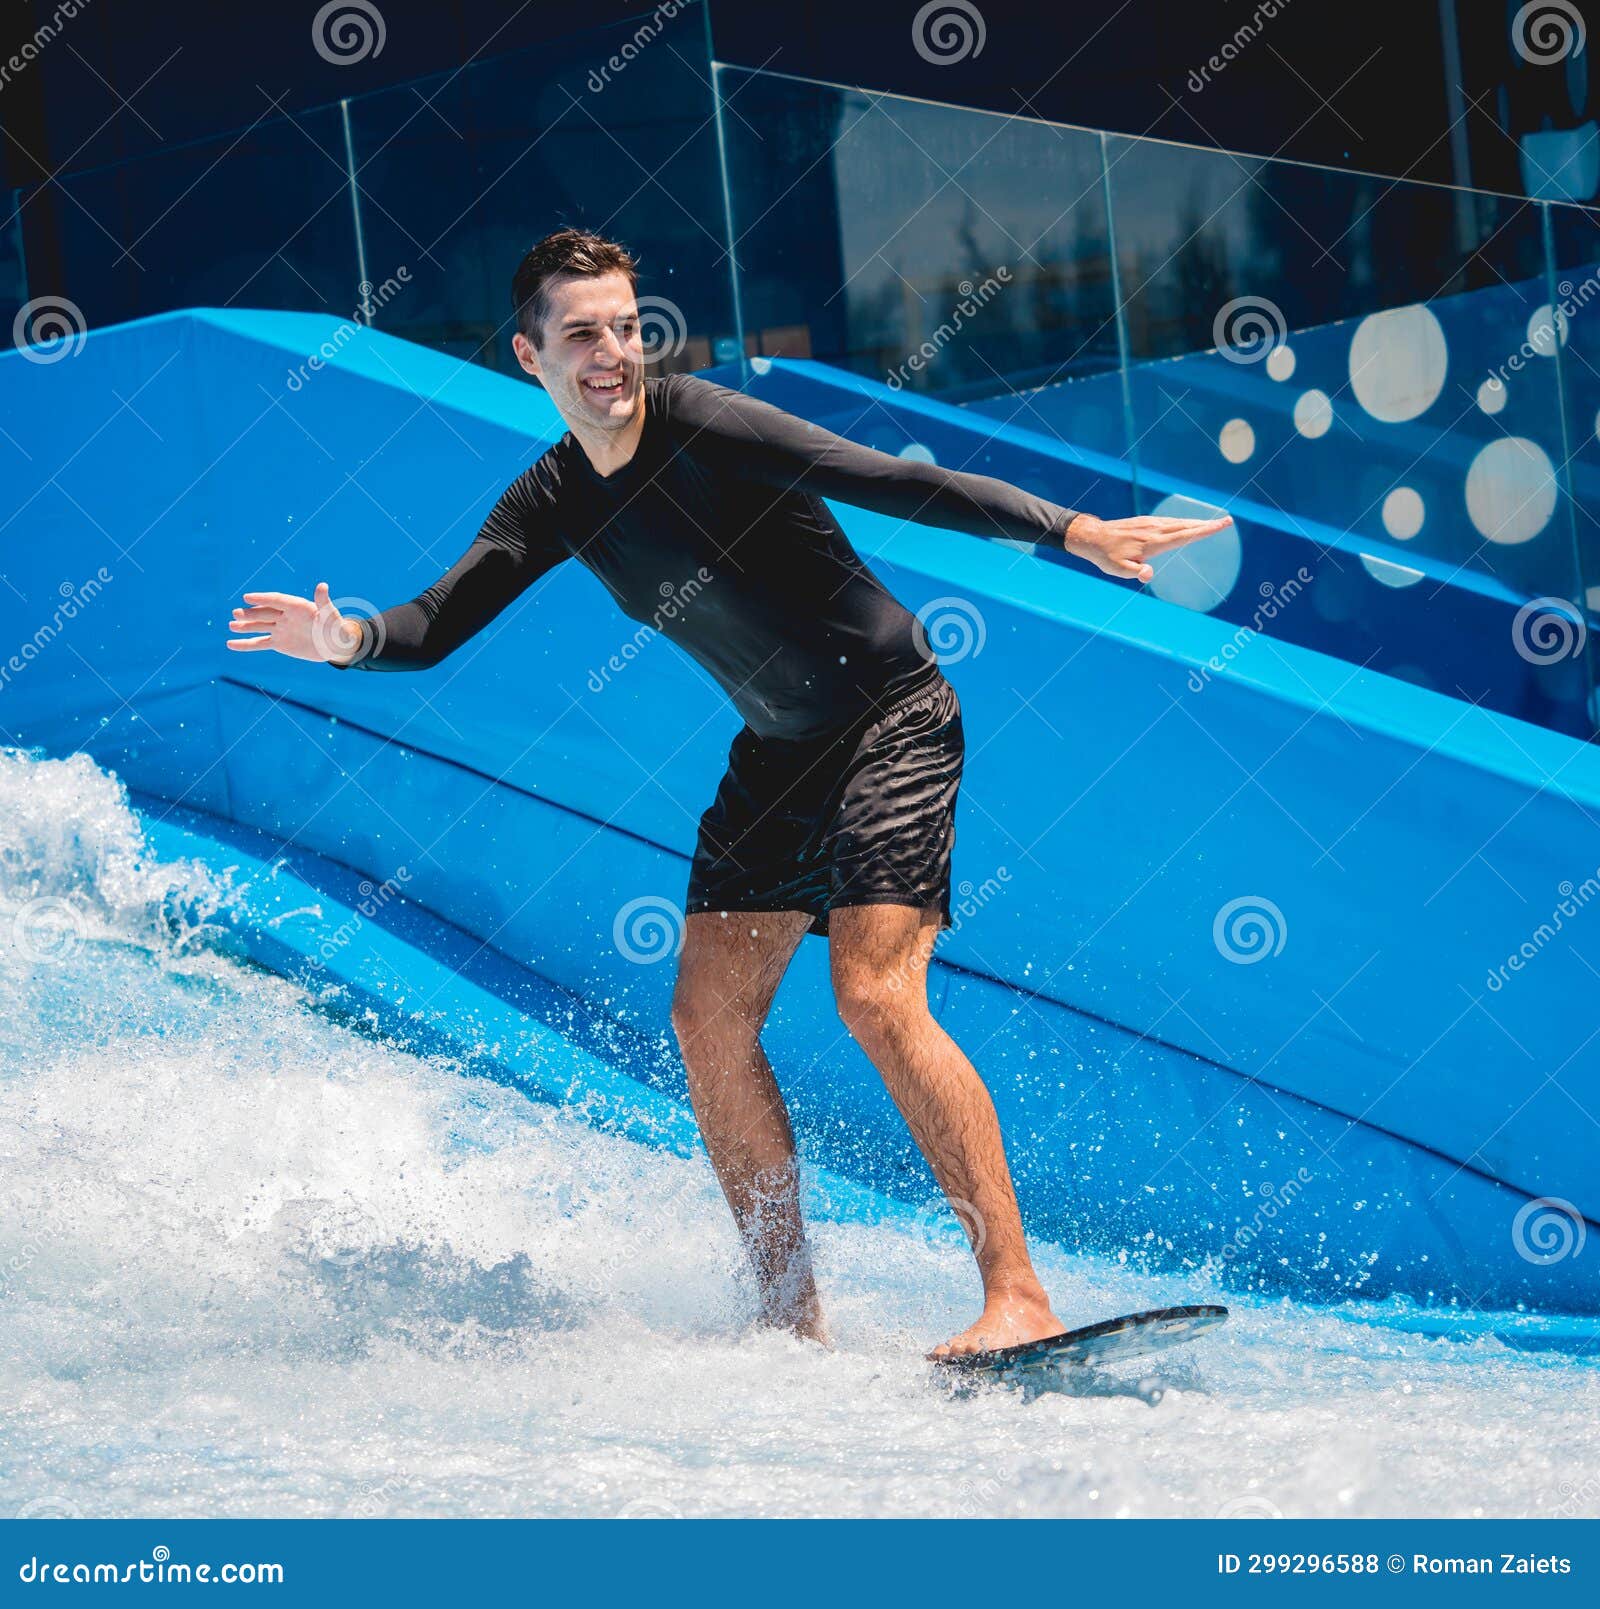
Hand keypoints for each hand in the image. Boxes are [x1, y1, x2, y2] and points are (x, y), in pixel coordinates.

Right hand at [226, 582, 362, 663]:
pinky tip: (231, 644)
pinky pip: (259, 643)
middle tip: (236, 613)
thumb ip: (324, 601)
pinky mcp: (279, 643)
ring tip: (231, 626)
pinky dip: (245, 644)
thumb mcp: (331, 615)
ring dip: (245, 626)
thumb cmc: (335, 627)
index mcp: (297, 606)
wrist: (336, 646)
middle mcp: (285, 616)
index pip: (277, 600)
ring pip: (259, 627)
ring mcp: (281, 629)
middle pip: (265, 613)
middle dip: (251, 613)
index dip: (263, 598)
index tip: (248, 597)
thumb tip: (322, 585)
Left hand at [1061, 511, 1232, 583]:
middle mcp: (1155, 530)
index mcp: (1153, 543)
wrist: (1093, 536)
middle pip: (1187, 526)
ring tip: (1213, 523)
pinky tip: (1187, 524)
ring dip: (1197, 522)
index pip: (1184, 536)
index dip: (1204, 531)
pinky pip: (1169, 521)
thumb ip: (1135, 572)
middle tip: (1228, 522)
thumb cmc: (1107, 556)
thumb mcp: (1118, 569)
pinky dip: (1183, 522)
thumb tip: (1148, 574)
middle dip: (1208, 525)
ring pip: (1179, 522)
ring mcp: (1151, 524)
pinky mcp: (1146, 522)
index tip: (1221, 525)